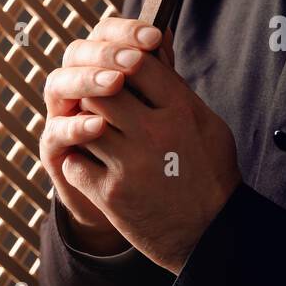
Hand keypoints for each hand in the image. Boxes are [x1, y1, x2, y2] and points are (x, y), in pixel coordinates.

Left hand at [52, 17, 241, 273]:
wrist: (209, 235)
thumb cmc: (210, 175)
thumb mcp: (207, 124)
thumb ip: (177, 89)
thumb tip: (154, 50)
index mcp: (181, 112)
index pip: (138, 63)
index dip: (123, 58)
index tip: (118, 65)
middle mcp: (155, 133)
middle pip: (102, 88)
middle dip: (97, 89)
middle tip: (99, 97)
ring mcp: (130, 164)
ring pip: (83, 122)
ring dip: (83, 124)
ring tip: (93, 130)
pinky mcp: (110, 194)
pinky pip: (75, 162)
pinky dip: (79, 161)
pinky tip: (94, 165)